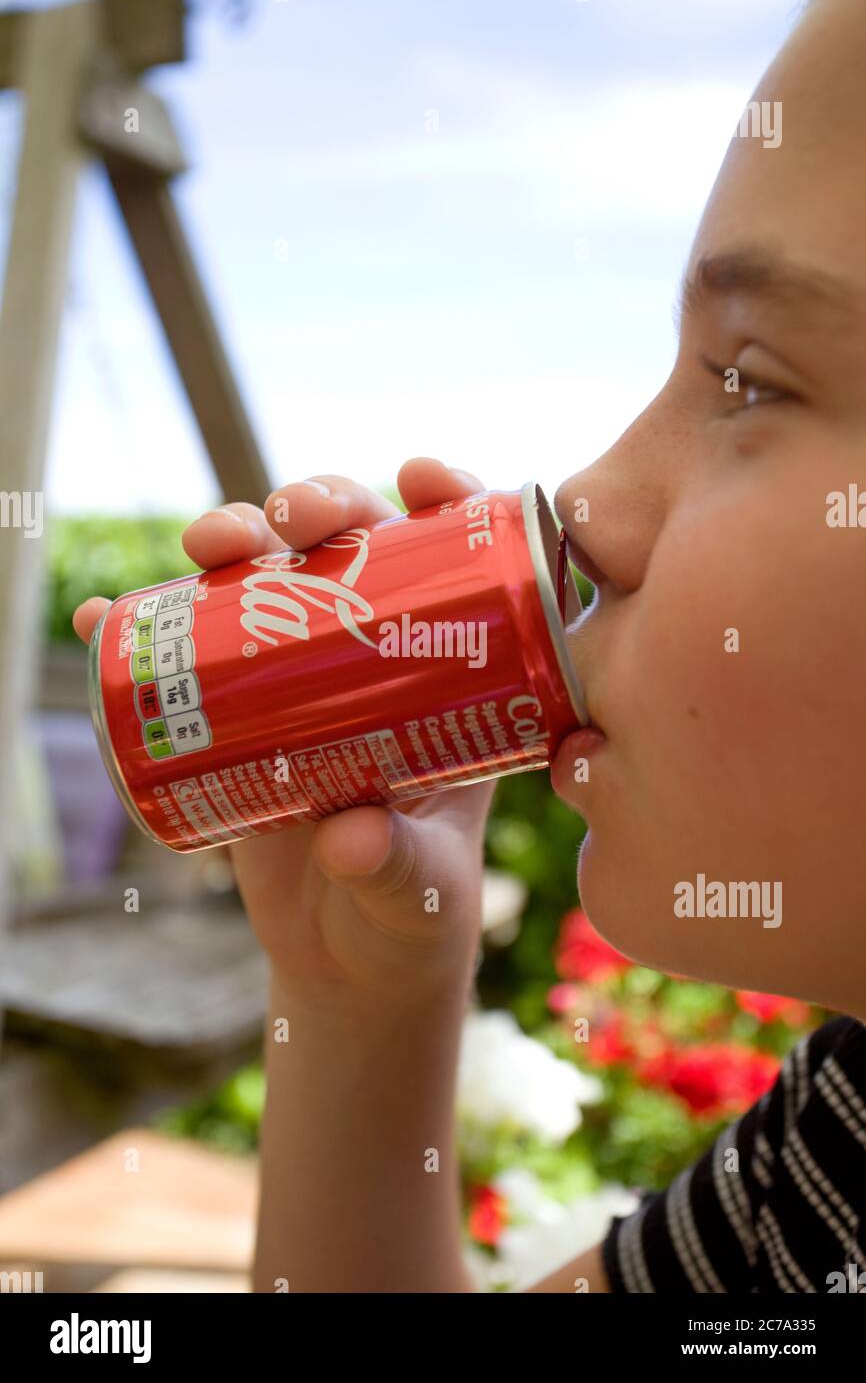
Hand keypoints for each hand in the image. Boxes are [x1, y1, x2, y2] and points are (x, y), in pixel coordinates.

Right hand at [74, 459, 496, 1011]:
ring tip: (203, 545)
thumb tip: (349, 838)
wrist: (346, 964)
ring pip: (267, 581)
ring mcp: (300, 682)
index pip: (459, 568)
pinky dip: (141, 634)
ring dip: (232, 540)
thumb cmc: (409, 921)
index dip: (446, 504)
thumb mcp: (416, 895)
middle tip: (292, 520)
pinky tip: (104, 621)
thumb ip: (395, 869)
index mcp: (448, 684)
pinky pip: (185, 659)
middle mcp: (375, 662)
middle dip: (320, 506)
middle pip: (351, 549)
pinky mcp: (238, 718)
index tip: (417, 475)